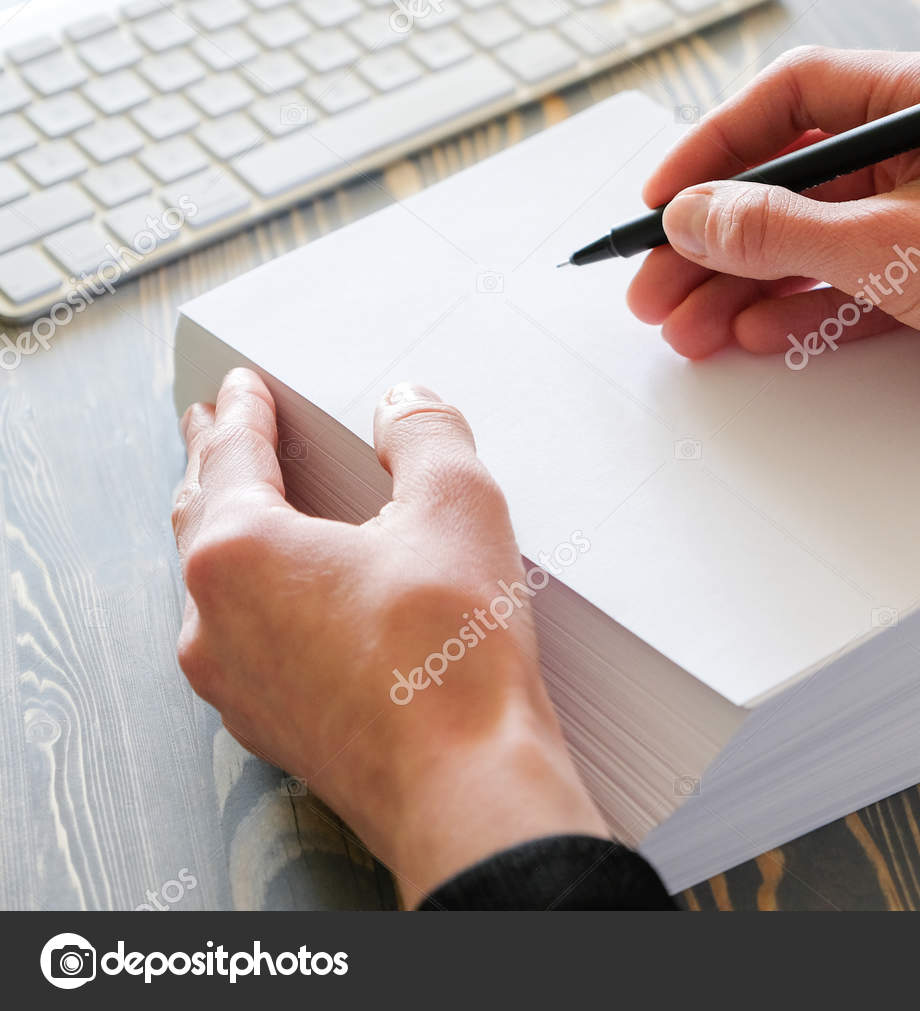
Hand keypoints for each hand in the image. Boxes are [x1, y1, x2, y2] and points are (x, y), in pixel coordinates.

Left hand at [172, 368, 605, 905]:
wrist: (465, 782)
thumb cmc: (451, 661)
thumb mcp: (457, 508)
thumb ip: (427, 436)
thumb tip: (408, 405)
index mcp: (240, 552)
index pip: (232, 455)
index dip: (242, 412)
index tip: (241, 390)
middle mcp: (215, 620)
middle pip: (203, 517)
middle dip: (214, 466)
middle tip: (215, 431)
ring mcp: (234, 682)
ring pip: (216, 588)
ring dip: (230, 536)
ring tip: (249, 510)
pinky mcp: (268, 726)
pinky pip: (245, 644)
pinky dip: (258, 603)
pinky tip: (294, 605)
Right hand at [625, 43, 919, 436]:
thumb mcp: (896, 246)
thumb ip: (781, 230)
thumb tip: (696, 217)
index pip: (798, 96)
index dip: (716, 147)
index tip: (663, 201)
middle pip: (803, 174)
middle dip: (725, 235)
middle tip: (659, 286)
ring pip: (827, 233)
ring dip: (756, 280)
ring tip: (692, 329)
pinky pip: (864, 278)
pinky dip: (811, 307)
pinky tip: (758, 336)